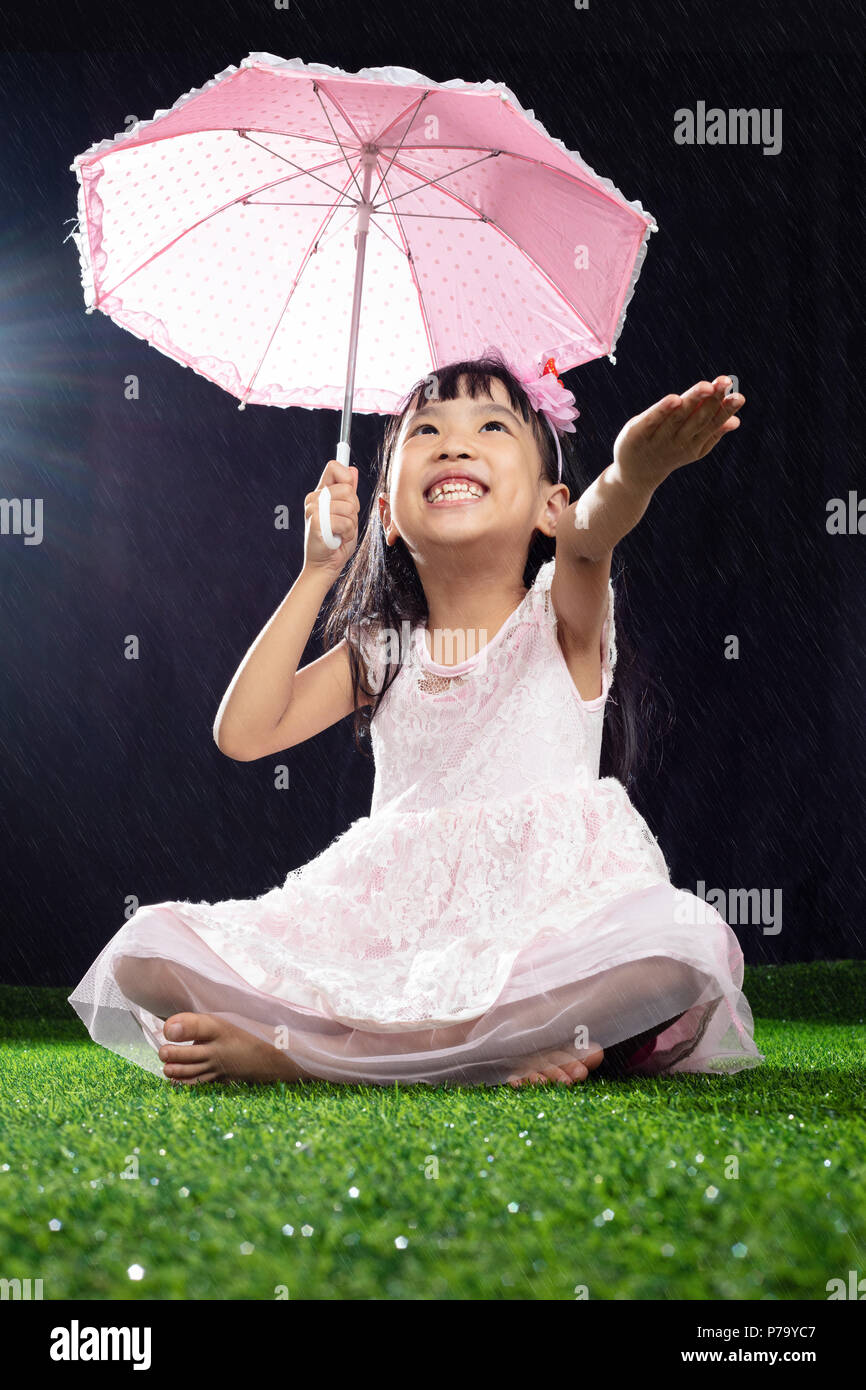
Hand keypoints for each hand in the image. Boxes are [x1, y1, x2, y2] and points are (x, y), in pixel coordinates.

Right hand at [303, 460, 359, 576]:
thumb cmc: (336, 541)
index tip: (349, 495)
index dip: (347, 478)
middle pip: (348, 489)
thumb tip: (352, 470)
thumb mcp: (347, 514)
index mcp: (320, 493)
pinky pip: (345, 522)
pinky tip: (338, 539)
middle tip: (345, 523)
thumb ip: (348, 493)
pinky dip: (347, 533)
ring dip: (351, 524)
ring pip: (349, 507)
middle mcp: (314, 498)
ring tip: (341, 532)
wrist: (324, 565)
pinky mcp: (316, 521)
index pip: (334, 467)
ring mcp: (313, 509)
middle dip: (354, 509)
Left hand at [613, 377, 744, 487]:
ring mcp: (658, 438)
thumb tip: (736, 421)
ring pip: (677, 417)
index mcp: (695, 443)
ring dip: (692, 400)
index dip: (726, 410)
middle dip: (713, 400)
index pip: (713, 424)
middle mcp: (678, 441)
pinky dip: (662, 410)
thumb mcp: (692, 446)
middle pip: (698, 418)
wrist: (635, 475)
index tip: (739, 396)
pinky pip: (651, 420)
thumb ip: (712, 433)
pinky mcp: (637, 433)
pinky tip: (674, 398)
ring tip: (706, 386)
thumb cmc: (668, 452)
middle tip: (726, 382)